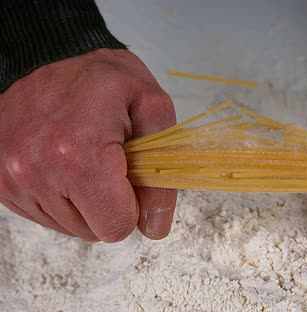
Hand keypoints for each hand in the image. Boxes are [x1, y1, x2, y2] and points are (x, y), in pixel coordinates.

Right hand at [0, 49, 176, 241]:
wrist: (45, 53)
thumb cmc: (102, 77)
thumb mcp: (152, 106)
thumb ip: (163, 171)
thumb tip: (156, 225)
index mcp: (79, 155)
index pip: (115, 226)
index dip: (133, 206)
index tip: (131, 176)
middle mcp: (37, 172)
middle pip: (93, 231)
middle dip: (111, 204)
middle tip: (110, 163)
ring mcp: (12, 179)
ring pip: (69, 226)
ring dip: (85, 202)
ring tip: (85, 158)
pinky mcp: (0, 182)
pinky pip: (43, 215)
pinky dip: (61, 197)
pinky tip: (65, 164)